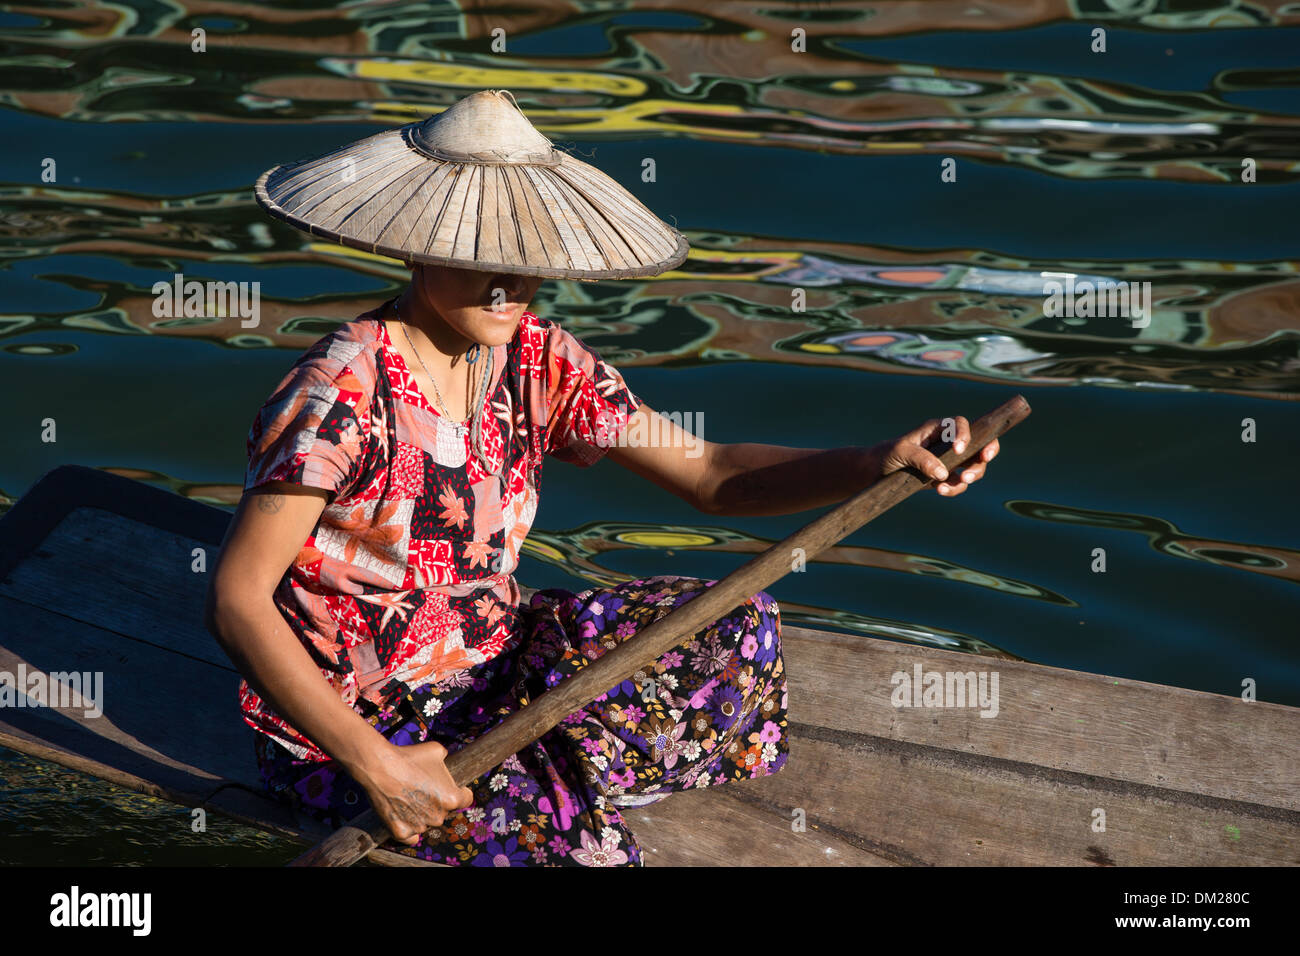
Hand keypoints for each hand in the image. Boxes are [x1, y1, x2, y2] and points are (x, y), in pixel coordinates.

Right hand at [351, 739, 474, 845]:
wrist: (380, 766)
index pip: (465, 800)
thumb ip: (446, 760)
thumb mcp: (437, 750)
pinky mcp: (401, 832)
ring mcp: (419, 827)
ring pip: (426, 823)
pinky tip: (404, 818)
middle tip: (421, 789)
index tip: (452, 788)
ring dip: (421, 814)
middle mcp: (438, 817)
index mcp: (451, 799)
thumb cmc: (409, 757)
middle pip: (443, 811)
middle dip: (436, 802)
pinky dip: (408, 829)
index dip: (461, 792)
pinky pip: (410, 837)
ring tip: (407, 797)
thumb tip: (446, 761)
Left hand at [870, 415, 999, 496]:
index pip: (960, 424)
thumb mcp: (901, 452)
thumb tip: (943, 473)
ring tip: (959, 482)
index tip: (959, 450)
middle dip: (984, 455)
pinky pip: (959, 483)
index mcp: (937, 429)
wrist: (876, 472)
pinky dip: (955, 488)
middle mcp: (947, 442)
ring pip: (974, 465)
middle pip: (978, 444)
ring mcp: (948, 460)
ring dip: (972, 475)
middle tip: (975, 468)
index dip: (966, 435)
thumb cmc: (887, 454)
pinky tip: (940, 491)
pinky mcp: (945, 476)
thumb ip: (921, 459)